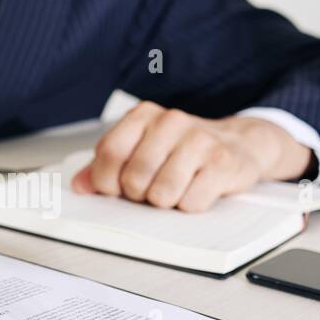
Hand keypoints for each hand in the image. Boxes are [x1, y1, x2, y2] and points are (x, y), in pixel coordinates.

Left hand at [71, 103, 313, 211]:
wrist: (238, 144)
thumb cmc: (183, 151)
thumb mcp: (141, 150)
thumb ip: (106, 167)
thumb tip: (80, 185)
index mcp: (144, 115)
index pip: (108, 153)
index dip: (107, 181)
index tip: (115, 188)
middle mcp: (171, 121)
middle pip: (134, 178)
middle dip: (140, 194)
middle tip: (153, 187)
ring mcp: (199, 140)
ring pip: (162, 194)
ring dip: (166, 201)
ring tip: (177, 187)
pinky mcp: (222, 162)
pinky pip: (190, 202)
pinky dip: (190, 204)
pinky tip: (197, 188)